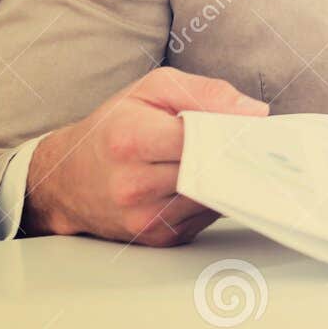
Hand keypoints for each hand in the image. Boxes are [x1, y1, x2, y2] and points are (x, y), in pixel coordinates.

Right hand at [22, 66, 267, 245]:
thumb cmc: (113, 127)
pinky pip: (206, 216)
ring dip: (229, 178)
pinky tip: (208, 180)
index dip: (234, 131)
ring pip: (214, 196)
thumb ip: (205, 92)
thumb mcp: (152, 90)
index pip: (201, 138)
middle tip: (259, 143)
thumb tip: (254, 111)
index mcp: (131, 140)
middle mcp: (134, 185)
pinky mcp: (159, 238)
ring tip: (232, 157)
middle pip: (211, 170)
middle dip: (238, 155)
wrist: (68, 178)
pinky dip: (214, 197)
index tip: (258, 127)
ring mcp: (145, 218)